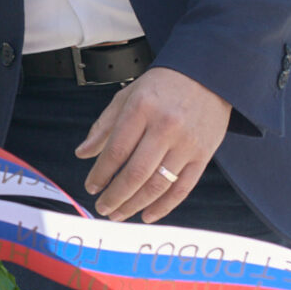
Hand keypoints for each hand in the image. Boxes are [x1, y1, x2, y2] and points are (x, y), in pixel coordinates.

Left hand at [78, 67, 231, 222]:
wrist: (208, 75)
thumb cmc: (163, 85)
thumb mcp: (128, 96)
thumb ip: (104, 126)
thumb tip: (82, 153)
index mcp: (141, 109)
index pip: (116, 151)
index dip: (100, 174)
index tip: (91, 187)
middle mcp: (165, 126)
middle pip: (135, 173)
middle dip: (115, 196)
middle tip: (102, 208)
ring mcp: (186, 143)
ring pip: (157, 184)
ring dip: (135, 205)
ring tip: (119, 213)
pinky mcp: (203, 154)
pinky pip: (182, 188)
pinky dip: (164, 206)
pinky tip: (148, 214)